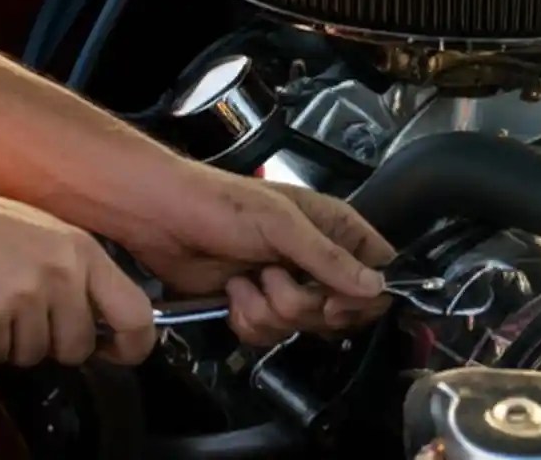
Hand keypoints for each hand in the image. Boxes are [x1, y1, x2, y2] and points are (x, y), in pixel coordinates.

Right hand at [0, 149, 155, 365]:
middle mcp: (60, 272)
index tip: (123, 351)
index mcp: (79, 248)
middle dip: (52, 344)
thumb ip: (72, 269)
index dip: (134, 343)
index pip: (136, 311)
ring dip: (8, 341)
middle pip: (79, 345)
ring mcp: (24, 296)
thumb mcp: (38, 229)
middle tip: (20, 316)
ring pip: (33, 355)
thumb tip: (96, 314)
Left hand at [122, 163, 394, 345]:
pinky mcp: (258, 306)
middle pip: (340, 310)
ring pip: (302, 326)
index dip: (363, 296)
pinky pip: (270, 335)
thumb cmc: (223, 205)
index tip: (332, 302)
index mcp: (334, 228)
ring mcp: (288, 285)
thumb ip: (329, 259)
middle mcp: (317, 259)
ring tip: (246, 279)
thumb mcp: (282, 225)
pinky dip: (247, 319)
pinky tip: (233, 292)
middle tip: (273, 278)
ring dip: (268, 310)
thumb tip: (377, 287)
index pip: (378, 271)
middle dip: (302, 305)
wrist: (162, 220)